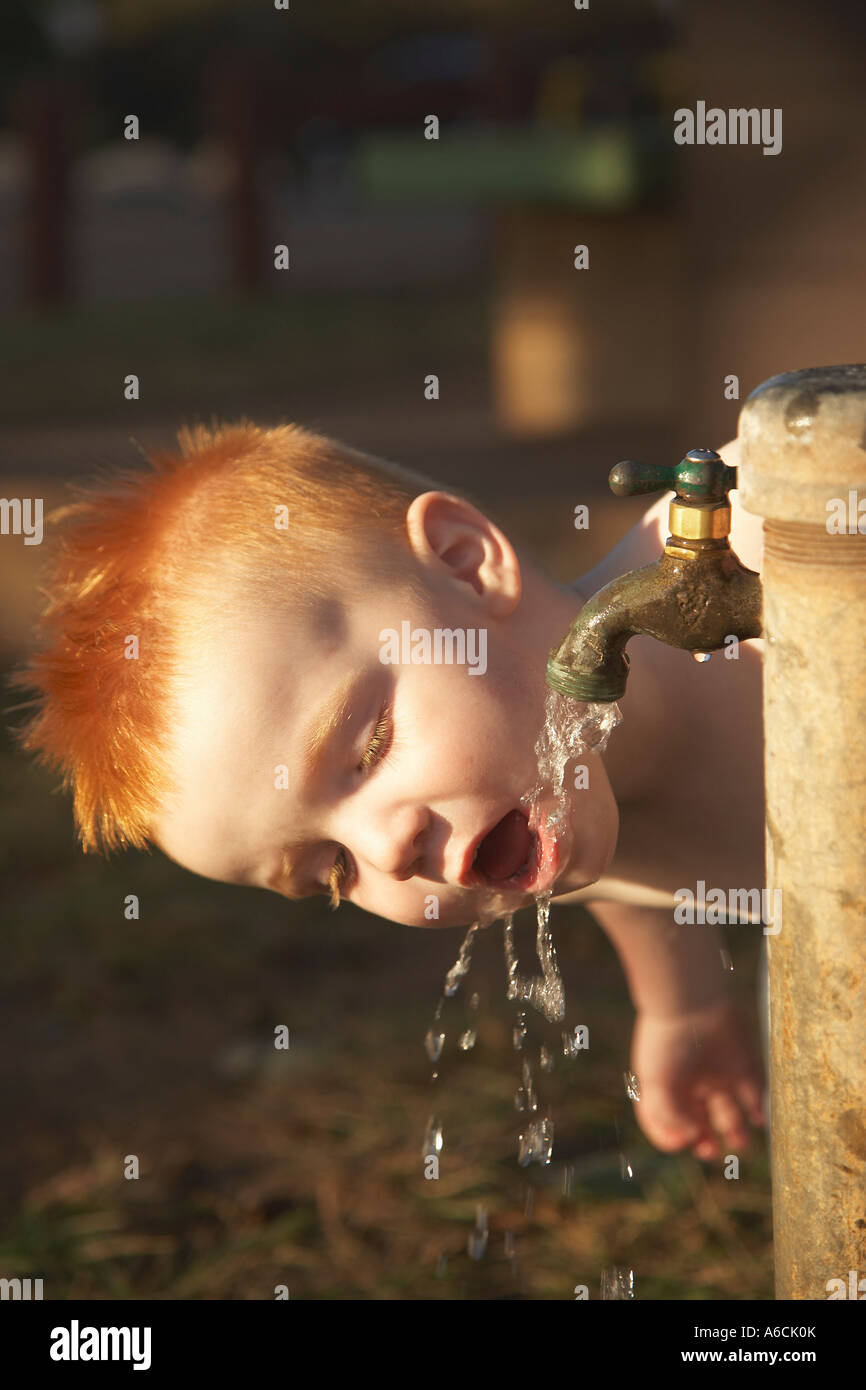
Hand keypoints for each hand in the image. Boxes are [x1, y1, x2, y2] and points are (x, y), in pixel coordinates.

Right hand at [629, 996, 765, 1158]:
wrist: (692, 1001)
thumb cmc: (667, 1041)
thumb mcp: (656, 1083)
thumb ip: (669, 1117)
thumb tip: (691, 1136)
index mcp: (666, 1088)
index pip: (668, 1122)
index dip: (673, 1137)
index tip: (684, 1140)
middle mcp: (692, 1085)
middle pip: (700, 1122)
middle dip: (706, 1142)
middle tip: (710, 1149)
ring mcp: (719, 1075)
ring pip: (730, 1113)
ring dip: (737, 1132)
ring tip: (740, 1142)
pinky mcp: (744, 1066)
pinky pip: (756, 1095)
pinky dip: (760, 1111)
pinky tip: (758, 1119)